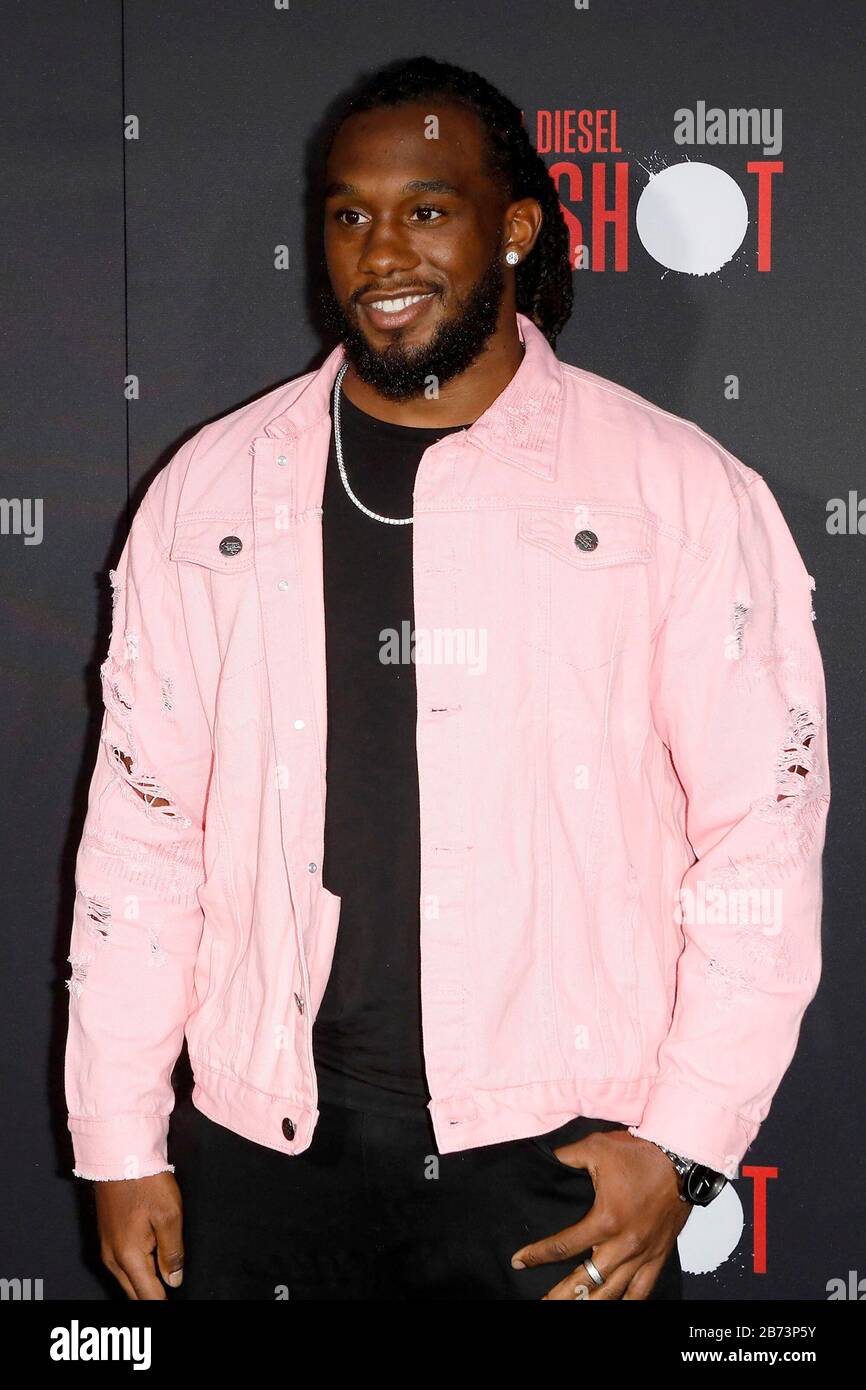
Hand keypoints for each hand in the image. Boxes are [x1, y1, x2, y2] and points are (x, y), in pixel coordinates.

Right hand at [94, 1172, 183, 1298]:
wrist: (120, 1156)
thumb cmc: (145, 1182)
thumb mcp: (169, 1216)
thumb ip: (173, 1253)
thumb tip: (174, 1280)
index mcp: (128, 1256)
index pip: (149, 1297)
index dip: (165, 1303)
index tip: (176, 1303)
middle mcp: (113, 1258)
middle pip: (136, 1293)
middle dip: (154, 1297)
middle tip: (173, 1291)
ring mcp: (108, 1248)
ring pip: (128, 1280)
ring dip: (146, 1284)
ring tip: (165, 1280)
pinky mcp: (108, 1236)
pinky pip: (123, 1266)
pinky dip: (138, 1271)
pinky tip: (153, 1263)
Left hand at [511, 1129, 692, 1298]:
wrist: (682, 1159)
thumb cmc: (641, 1153)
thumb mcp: (597, 1147)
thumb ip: (569, 1156)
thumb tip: (550, 1157)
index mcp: (605, 1220)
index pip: (564, 1246)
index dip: (537, 1255)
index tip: (519, 1260)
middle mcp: (623, 1244)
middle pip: (586, 1279)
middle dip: (560, 1293)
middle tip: (543, 1301)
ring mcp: (642, 1253)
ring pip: (613, 1291)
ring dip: (591, 1302)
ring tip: (573, 1307)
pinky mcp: (659, 1255)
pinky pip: (643, 1290)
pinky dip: (628, 1301)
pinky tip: (614, 1305)